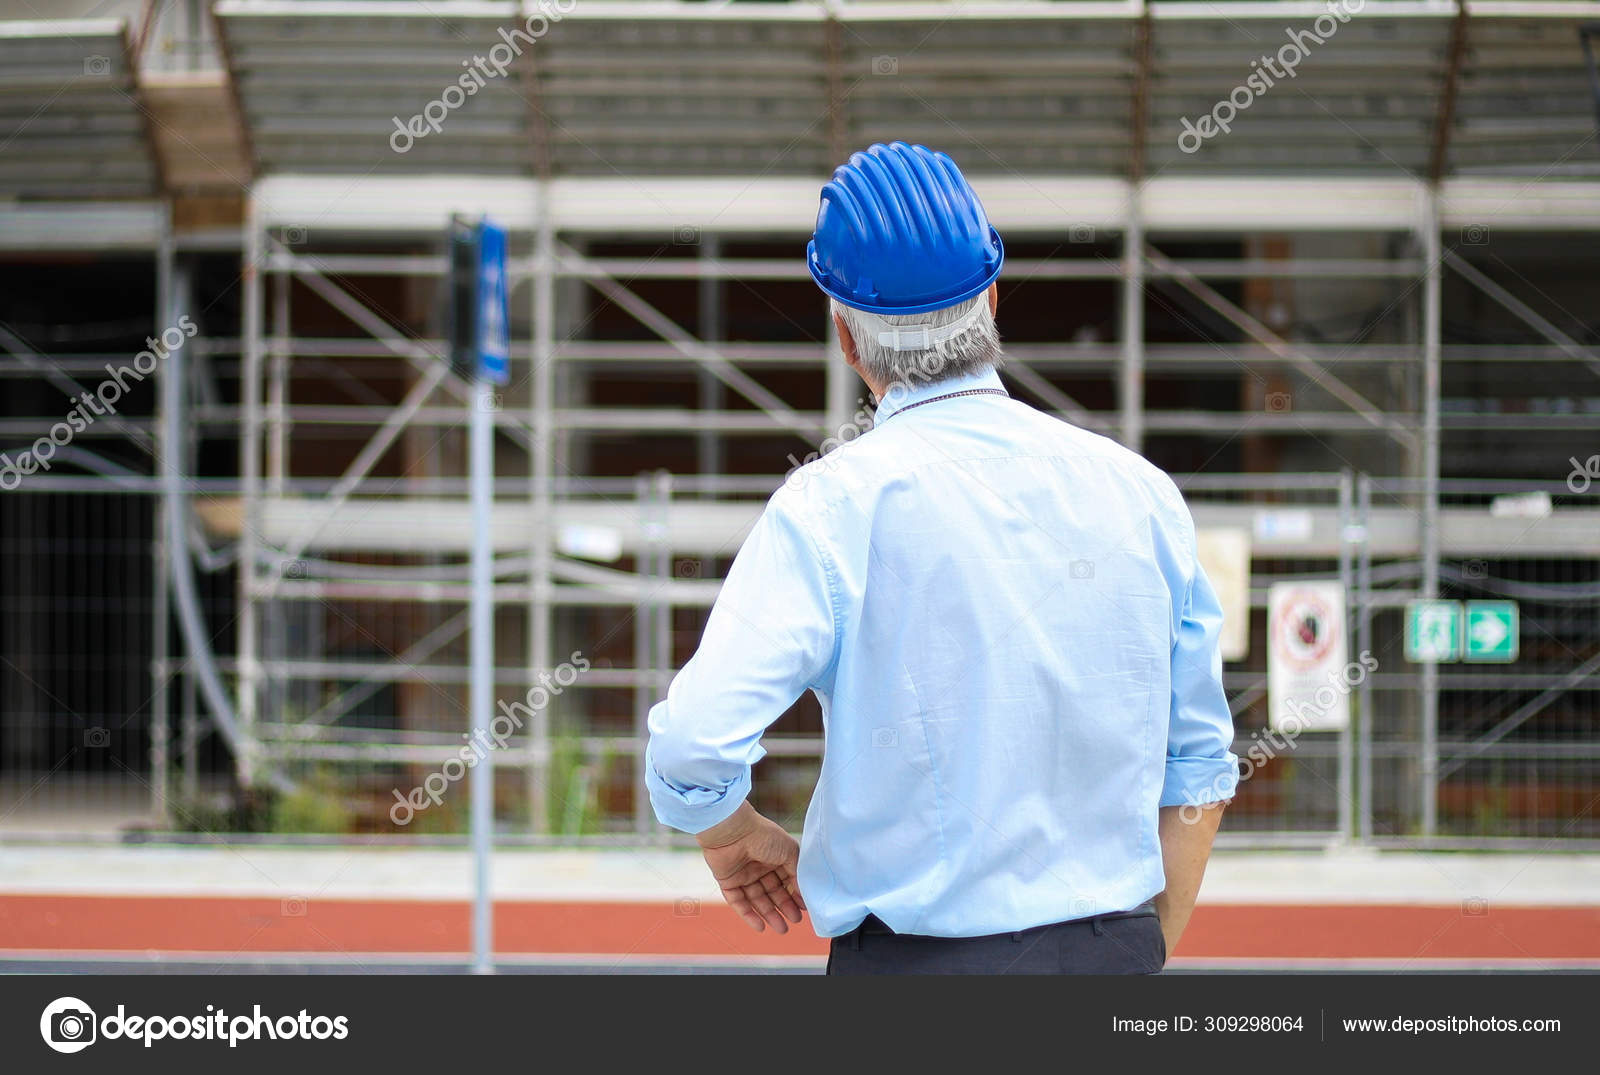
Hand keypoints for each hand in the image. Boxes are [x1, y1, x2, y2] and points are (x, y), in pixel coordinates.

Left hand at [695, 801, 805, 933]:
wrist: (732, 830)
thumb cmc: (763, 836)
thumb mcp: (789, 851)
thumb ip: (797, 872)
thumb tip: (803, 892)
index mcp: (774, 856)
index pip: (787, 880)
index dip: (795, 894)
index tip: (805, 908)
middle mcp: (759, 866)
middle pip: (773, 892)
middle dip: (785, 907)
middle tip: (795, 922)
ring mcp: (743, 875)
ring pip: (758, 900)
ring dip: (769, 915)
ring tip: (782, 929)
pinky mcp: (727, 882)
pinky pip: (738, 902)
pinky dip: (748, 915)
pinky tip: (760, 927)